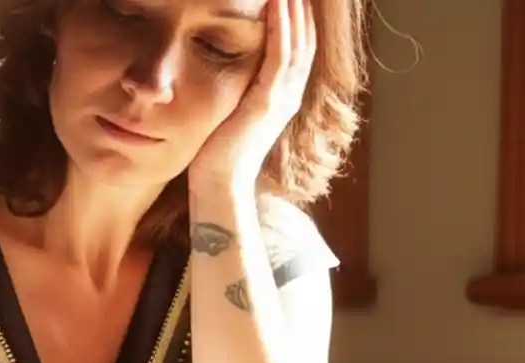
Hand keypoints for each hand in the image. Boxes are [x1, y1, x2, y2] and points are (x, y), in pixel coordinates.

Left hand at [188, 0, 316, 191]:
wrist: (219, 182)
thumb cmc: (219, 151)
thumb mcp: (234, 110)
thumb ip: (240, 89)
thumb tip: (229, 68)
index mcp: (283, 96)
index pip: (299, 49)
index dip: (298, 20)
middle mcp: (289, 95)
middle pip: (305, 41)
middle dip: (301, 9)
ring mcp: (282, 99)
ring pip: (297, 44)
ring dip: (293, 11)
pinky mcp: (267, 103)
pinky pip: (280, 58)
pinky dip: (281, 30)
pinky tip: (276, 6)